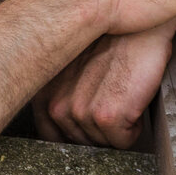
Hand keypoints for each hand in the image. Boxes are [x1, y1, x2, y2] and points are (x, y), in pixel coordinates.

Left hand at [32, 18, 175, 147]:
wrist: (133, 31)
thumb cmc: (106, 47)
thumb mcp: (67, 70)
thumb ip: (57, 95)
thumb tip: (57, 123)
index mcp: (42, 93)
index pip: (48, 134)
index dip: (73, 131)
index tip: (87, 115)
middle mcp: (56, 105)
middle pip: (80, 142)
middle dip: (98, 127)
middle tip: (109, 98)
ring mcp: (79, 111)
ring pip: (102, 143)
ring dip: (117, 127)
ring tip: (119, 95)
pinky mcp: (106, 115)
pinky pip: (122, 142)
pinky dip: (133, 129)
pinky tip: (130, 102)